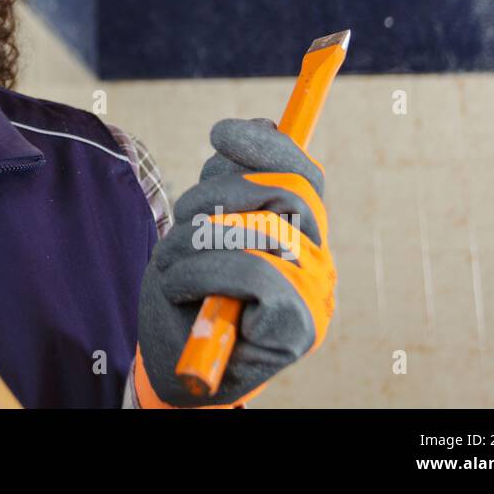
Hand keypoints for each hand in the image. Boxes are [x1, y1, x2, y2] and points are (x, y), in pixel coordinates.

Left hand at [136, 117, 335, 406]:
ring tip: (175, 263)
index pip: (305, 175)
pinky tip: (179, 289)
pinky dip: (198, 272)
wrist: (175, 368)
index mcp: (300, 234)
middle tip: (186, 217)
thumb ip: (231, 185)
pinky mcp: (300, 327)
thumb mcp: (199, 228)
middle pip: (287, 190)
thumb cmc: (186, 296)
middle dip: (219, 192)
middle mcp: (319, 263)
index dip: (269, 145)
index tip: (221, 131)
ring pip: (258, 227)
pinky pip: (250, 269)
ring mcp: (316, 295)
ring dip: (194, 237)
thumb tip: (261, 125)